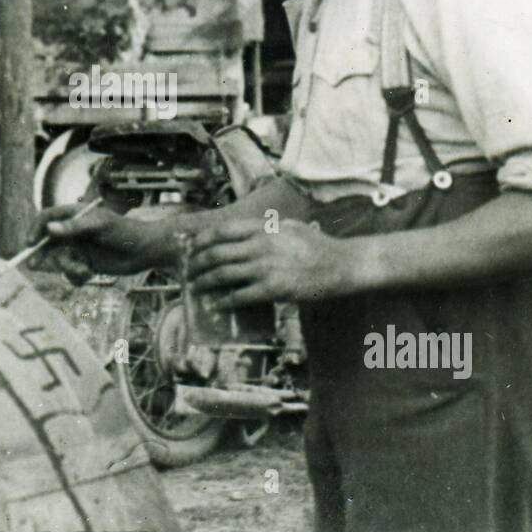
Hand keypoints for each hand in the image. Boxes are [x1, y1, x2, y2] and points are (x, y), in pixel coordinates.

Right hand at [30, 203, 152, 283]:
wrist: (145, 251)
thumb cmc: (124, 232)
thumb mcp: (99, 227)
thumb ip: (74, 228)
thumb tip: (49, 229)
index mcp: (75, 215)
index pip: (47, 218)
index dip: (36, 229)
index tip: (31, 242)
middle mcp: (74, 231)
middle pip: (48, 242)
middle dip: (41, 254)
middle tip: (33, 265)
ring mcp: (80, 248)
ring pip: (61, 261)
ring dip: (69, 268)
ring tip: (85, 271)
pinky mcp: (86, 264)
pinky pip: (72, 273)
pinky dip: (77, 277)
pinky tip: (90, 275)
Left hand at [188, 218, 342, 309]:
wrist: (342, 264)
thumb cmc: (316, 245)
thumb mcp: (288, 227)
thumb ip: (264, 229)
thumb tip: (239, 235)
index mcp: (263, 228)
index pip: (221, 231)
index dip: (201, 240)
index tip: (191, 248)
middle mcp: (261, 245)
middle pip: (216, 253)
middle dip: (197, 264)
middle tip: (189, 272)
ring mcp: (266, 267)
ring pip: (223, 275)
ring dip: (204, 283)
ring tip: (196, 288)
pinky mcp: (274, 289)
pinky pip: (240, 297)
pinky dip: (224, 301)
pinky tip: (216, 305)